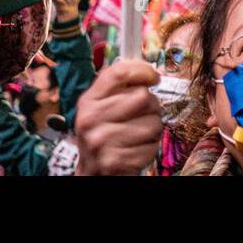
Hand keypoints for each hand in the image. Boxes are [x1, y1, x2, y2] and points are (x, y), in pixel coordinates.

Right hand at [75, 60, 161, 175]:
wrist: (93, 171)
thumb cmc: (104, 134)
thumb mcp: (103, 107)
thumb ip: (122, 87)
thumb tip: (151, 71)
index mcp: (89, 101)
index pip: (119, 72)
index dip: (143, 70)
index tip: (153, 78)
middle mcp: (90, 120)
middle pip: (143, 96)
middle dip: (152, 106)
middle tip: (144, 115)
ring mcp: (101, 142)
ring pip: (153, 122)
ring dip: (153, 129)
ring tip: (139, 134)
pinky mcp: (115, 162)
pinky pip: (152, 146)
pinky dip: (150, 148)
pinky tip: (136, 149)